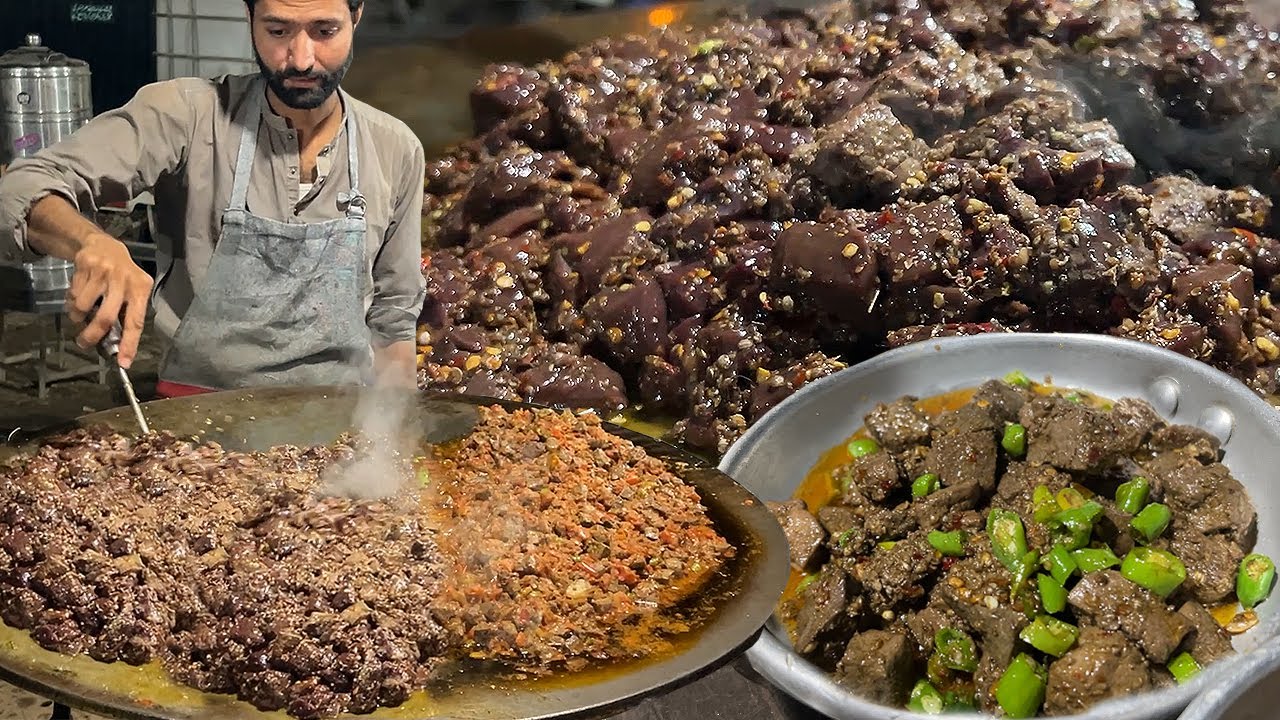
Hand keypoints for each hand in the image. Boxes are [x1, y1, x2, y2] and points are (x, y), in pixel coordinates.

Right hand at [66, 233, 152, 368]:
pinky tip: (79, 294)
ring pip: (83, 307)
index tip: (123, 362)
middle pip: (105, 318)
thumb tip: (118, 344)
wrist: (103, 244)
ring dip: (78, 315)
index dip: (129, 344)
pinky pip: (73, 294)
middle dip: (92, 336)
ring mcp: (104, 272)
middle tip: (84, 343)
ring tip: (81, 312)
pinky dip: (72, 301)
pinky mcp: (85, 265)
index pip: (136, 322)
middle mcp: (123, 280)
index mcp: (140, 290)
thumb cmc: (122, 275)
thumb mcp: (133, 290)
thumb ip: (127, 313)